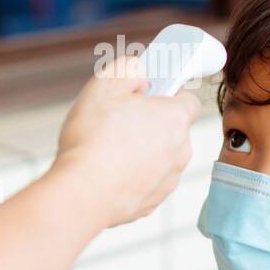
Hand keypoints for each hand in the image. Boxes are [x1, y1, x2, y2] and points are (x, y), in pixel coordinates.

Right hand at [55, 54, 200, 227]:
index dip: (167, 94)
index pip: (188, 99)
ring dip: (142, 150)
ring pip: (160, 156)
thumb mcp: (106, 84)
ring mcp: (169, 179)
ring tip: (109, 148)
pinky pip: (147, 181)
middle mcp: (181, 150)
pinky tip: (108, 172)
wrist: (81, 193)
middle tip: (120, 120)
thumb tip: (142, 72)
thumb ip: (130, 68)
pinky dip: (133, 176)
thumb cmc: (93, 140)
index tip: (146, 95)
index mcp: (175, 118)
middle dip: (150, 123)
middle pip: (172, 129)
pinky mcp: (153, 201)